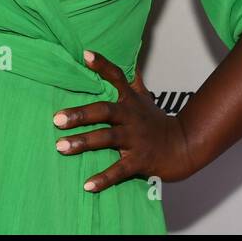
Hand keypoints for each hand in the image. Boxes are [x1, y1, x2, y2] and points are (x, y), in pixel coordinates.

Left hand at [52, 49, 196, 191]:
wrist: (184, 146)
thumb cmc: (157, 122)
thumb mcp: (145, 98)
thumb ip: (132, 81)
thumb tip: (127, 58)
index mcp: (131, 101)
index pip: (117, 77)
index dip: (102, 65)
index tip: (85, 55)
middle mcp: (132, 117)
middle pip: (105, 111)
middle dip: (80, 115)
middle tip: (57, 119)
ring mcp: (136, 139)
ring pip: (107, 139)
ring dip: (83, 143)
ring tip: (61, 147)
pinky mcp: (140, 160)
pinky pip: (119, 170)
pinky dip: (104, 178)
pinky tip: (87, 185)